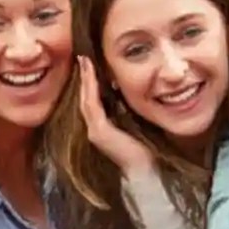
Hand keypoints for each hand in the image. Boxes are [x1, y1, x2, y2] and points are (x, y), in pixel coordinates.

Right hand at [76, 56, 153, 175]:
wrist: (146, 169)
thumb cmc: (145, 148)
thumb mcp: (135, 122)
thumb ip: (128, 110)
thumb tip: (130, 90)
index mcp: (102, 127)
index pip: (92, 101)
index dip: (89, 83)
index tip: (89, 65)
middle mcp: (94, 129)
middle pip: (85, 98)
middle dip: (84, 78)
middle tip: (82, 59)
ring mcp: (94, 130)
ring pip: (86, 100)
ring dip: (85, 80)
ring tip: (84, 62)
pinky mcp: (98, 131)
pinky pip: (91, 105)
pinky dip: (89, 88)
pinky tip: (90, 74)